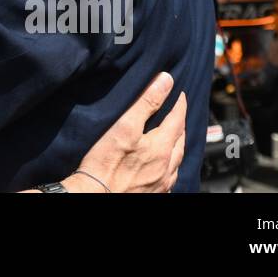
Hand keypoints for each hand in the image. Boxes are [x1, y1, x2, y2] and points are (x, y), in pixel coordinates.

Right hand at [73, 72, 186, 192]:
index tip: (181, 95)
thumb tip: (165, 81)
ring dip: (177, 148)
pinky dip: (169, 168)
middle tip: (178, 115)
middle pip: (181, 142)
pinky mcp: (153, 194)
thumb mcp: (124, 125)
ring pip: (177, 162)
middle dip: (181, 126)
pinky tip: (162, 168)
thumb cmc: (105, 163)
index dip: (180, 105)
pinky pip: (169, 179)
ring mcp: (161, 183)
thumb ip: (146, 102)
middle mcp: (166, 167)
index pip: (177, 120)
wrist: (96, 195)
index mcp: (162, 147)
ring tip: (173, 140)